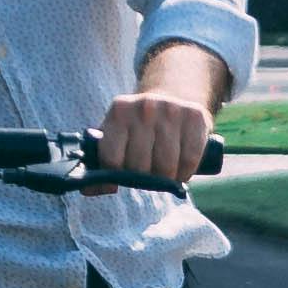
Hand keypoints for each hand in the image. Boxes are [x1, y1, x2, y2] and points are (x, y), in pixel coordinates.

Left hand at [96, 45, 227, 187]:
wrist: (173, 98)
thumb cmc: (139, 128)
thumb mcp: (116, 136)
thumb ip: (101, 162)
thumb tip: (91, 189)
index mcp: (119, 111)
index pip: (112, 158)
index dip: (115, 177)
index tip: (121, 180)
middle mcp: (145, 107)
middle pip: (139, 166)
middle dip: (143, 179)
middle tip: (147, 177)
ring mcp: (171, 110)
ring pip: (165, 166)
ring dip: (165, 180)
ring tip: (164, 176)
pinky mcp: (196, 116)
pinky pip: (189, 160)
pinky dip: (185, 174)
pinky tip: (180, 172)